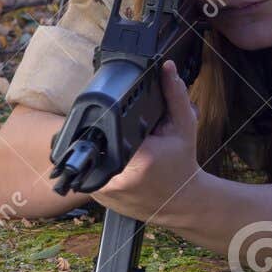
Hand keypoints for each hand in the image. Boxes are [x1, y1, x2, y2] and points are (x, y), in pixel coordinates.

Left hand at [92, 60, 204, 225]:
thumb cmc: (182, 165)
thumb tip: (166, 68)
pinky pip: (89, 175)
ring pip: (87, 160)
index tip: (109, 116)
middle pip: (92, 144)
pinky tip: (114, 165)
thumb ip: (174, 96)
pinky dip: (98, 166)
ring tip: (114, 149)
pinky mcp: (100, 200)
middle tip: (113, 132)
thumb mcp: (183, 127)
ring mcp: (106, 193)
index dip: (103, 120)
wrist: (182, 204)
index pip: (105, 132)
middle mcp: (118, 179)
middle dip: (100, 135)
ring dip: (96, 151)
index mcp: (138, 159)